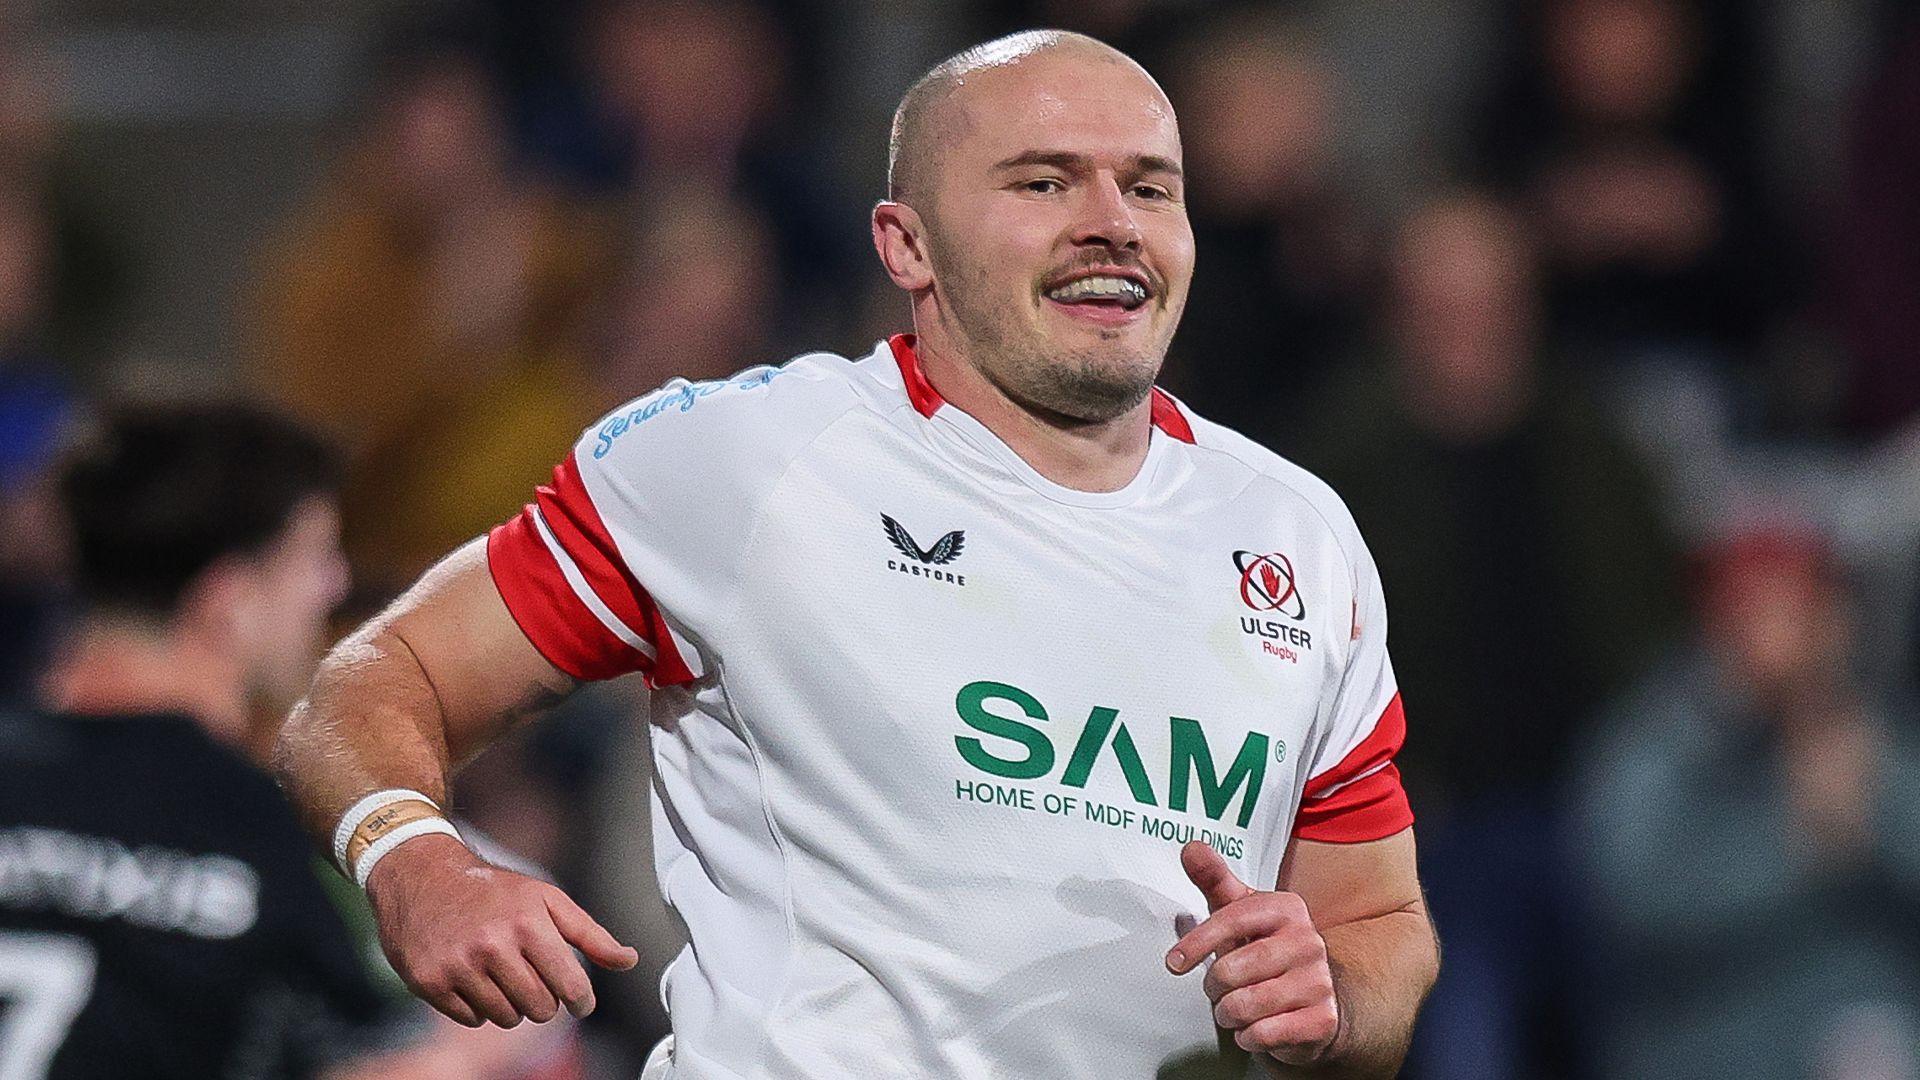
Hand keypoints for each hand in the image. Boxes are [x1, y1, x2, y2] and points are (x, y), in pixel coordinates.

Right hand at [365, 833, 638, 1027]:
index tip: (580, 1002)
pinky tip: (474, 978)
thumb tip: (629, 960)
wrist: (422, 879)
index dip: (581, 1001)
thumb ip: (590, 934)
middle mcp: (492, 945)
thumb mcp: (546, 899)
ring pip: (506, 1018)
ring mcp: (458, 966)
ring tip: (501, 974)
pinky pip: (472, 1020)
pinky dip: (479, 1007)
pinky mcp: (430, 983)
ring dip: (511, 1004)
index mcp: (527, 923)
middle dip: (544, 1000)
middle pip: (540, 1008)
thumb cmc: (493, 890)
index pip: (570, 986)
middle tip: (534, 977)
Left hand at [1166, 840, 1342, 1063]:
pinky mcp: (1322, 1021)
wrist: (1318, 998)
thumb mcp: (1241, 911)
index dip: (1197, 942)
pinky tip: (1255, 1027)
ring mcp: (1318, 983)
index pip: (1231, 920)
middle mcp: (1309, 942)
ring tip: (1235, 1007)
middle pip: (1231, 970)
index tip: (1174, 963)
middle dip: (1214, 985)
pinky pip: (1263, 1034)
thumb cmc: (1265, 948)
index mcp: (1288, 909)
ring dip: (1228, 1013)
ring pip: (1244, 1006)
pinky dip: (1248, 1036)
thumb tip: (1191, 847)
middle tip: (1219, 987)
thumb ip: (1215, 879)